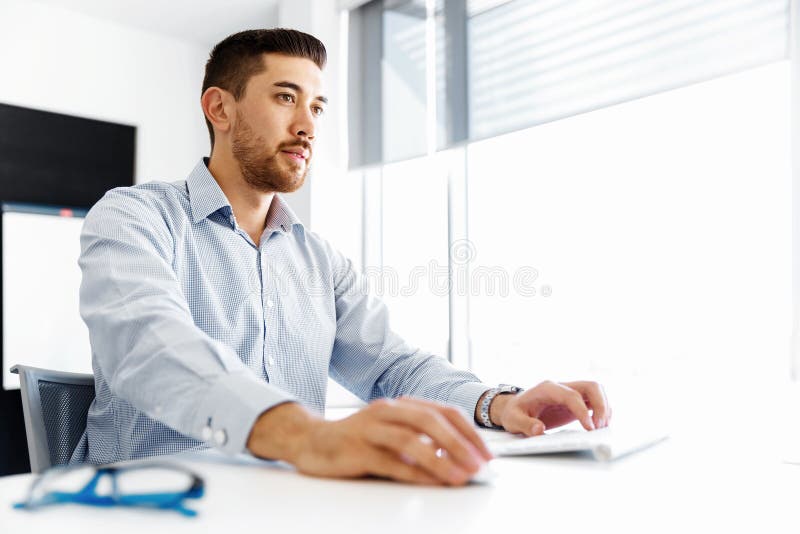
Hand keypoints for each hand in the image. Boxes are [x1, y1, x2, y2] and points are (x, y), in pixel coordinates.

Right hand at [248, 397, 492, 485]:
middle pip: (430, 421)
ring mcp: (369, 428)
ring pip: (410, 439)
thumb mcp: (393, 435)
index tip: (486, 454)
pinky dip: (413, 473)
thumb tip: (461, 461)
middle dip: (459, 444)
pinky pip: (389, 461)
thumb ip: (422, 442)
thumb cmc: (359, 441)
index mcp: (400, 405)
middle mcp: (386, 411)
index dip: (468, 432)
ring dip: (440, 459)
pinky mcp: (356, 449)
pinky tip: (429, 482)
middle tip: (478, 466)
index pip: (443, 411)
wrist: (312, 442)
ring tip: (459, 477)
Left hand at [494, 380, 610, 435]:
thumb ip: (525, 424)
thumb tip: (539, 430)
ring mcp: (570, 392)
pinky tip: (600, 425)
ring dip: (604, 408)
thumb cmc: (514, 413)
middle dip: (601, 405)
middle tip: (600, 428)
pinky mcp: (575, 402)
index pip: (571, 395)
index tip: (590, 428)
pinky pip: (595, 401)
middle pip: (591, 386)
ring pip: (596, 391)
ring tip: (602, 428)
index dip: (583, 411)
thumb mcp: (513, 420)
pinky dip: (602, 411)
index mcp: (547, 388)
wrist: (514, 408)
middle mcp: (562, 387)